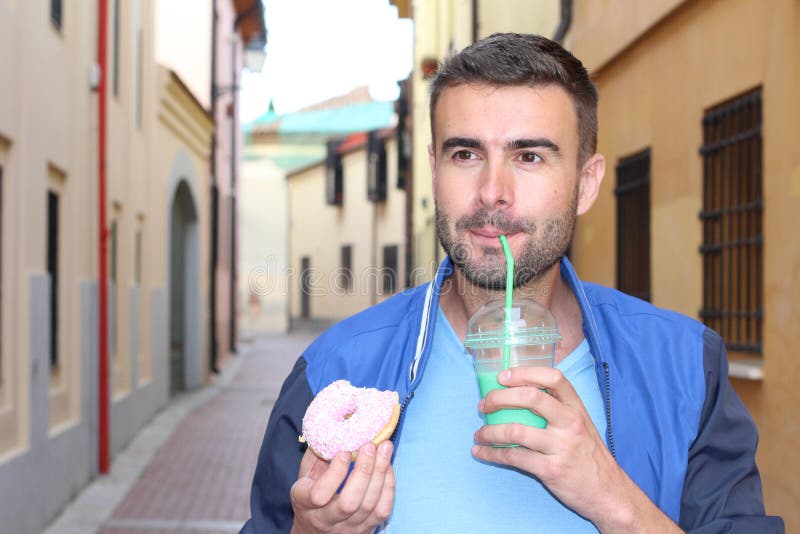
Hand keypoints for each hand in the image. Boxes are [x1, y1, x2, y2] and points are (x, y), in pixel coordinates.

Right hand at [290, 441, 394, 532]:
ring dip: (380, 474)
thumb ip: (318, 455)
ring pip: (368, 506)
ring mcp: (347, 528)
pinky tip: (387, 466)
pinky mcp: (365, 530)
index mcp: (305, 503)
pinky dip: (388, 486)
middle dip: (363, 471)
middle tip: (370, 446)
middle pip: (349, 503)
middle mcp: (325, 520)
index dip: (335, 473)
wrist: (314, 531)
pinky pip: (382, 510)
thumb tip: (338, 425)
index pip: (319, 495)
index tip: (344, 452)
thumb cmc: (310, 493)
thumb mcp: (305, 474)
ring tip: (385, 448)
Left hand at [472, 366, 680, 532]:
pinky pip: (514, 457)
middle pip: (530, 398)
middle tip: (483, 405)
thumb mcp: (580, 424)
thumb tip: (516, 395)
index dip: (524, 373)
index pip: (553, 377)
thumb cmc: (588, 455)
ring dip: (490, 431)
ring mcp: (562, 446)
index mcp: (576, 407)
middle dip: (499, 398)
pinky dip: (492, 454)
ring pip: (516, 430)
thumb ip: (557, 408)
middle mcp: (571, 423)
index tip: (502, 376)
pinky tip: (482, 453)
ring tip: (479, 434)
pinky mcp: (552, 470)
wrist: (609, 493)